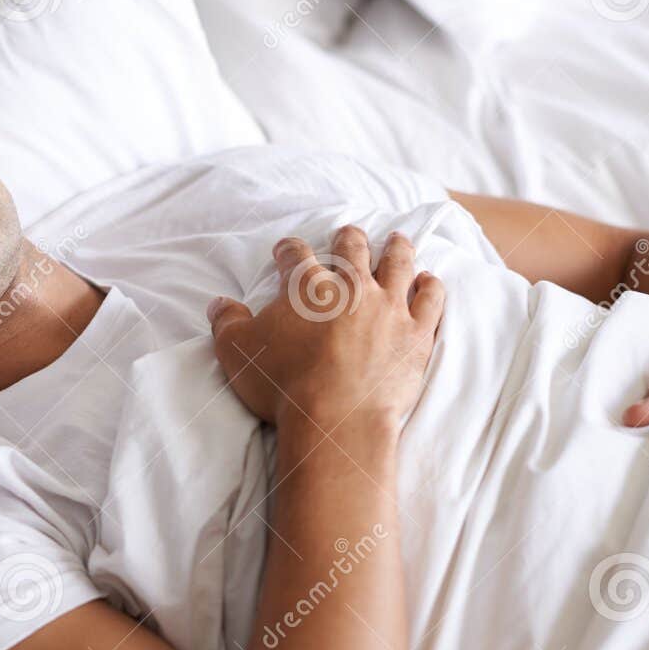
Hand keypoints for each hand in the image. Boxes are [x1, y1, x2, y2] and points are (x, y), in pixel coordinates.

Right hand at [208, 226, 444, 433]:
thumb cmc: (283, 385)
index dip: (289, 250)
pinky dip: (431, 286)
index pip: (296, 255)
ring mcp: (389, 307)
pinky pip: (430, 300)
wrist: (336, 417)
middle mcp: (351, 287)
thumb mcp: (238, 352)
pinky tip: (429, 280)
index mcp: (306, 287)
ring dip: (397, 248)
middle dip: (349, 238)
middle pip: (353, 249)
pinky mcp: (417, 333)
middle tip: (349, 233)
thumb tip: (217, 304)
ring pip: (398, 264)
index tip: (285, 250)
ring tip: (398, 239)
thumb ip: (227, 323)